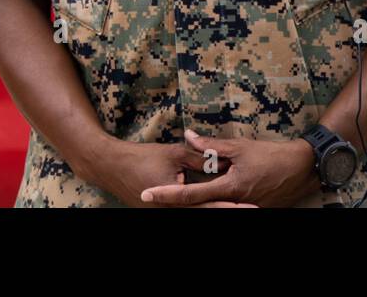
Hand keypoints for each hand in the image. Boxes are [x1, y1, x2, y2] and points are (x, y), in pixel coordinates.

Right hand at [86, 136, 244, 207]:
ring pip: (195, 212)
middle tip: (253, 208)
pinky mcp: (160, 211)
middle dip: (227, 209)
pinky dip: (199, 206)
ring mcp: (164, 213)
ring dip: (214, 208)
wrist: (112, 166)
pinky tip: (213, 203)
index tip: (251, 206)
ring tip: (239, 206)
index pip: (209, 205)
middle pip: (204, 212)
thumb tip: (222, 162)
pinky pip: (184, 210)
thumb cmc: (143, 158)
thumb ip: (200, 158)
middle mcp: (169, 211)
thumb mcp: (175, 154)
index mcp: (175, 200)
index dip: (231, 207)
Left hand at [139, 130, 317, 207]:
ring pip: (213, 207)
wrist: (303, 169)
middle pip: (199, 207)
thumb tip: (188, 137)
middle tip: (151, 195)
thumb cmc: (272, 156)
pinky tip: (214, 190)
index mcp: (229, 189)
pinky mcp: (252, 211)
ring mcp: (244, 210)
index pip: (190, 195)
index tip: (147, 193)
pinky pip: (227, 207)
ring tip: (185, 187)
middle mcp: (234, 204)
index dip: (166, 195)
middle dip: (175, 200)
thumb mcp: (241, 147)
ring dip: (198, 199)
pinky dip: (215, 201)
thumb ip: (212, 145)